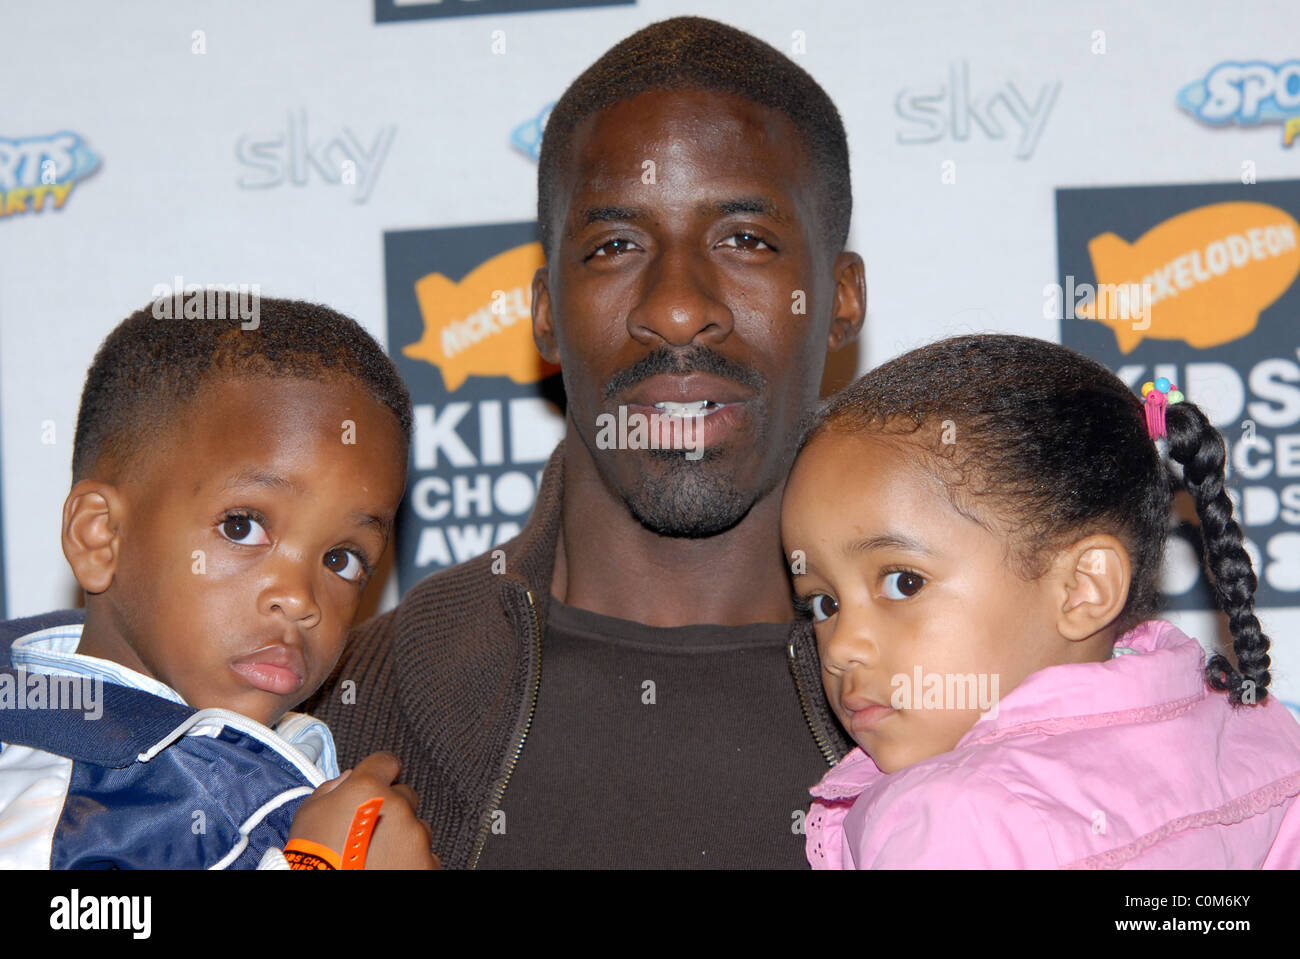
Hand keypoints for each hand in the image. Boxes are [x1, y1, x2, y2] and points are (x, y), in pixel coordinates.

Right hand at [289, 751, 438, 869]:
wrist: (320, 886)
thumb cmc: (311, 857)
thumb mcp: (309, 814)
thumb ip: (332, 788)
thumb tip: (349, 777)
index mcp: (368, 788)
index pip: (387, 762)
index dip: (380, 773)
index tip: (377, 785)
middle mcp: (398, 806)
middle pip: (404, 796)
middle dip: (391, 808)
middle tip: (370, 831)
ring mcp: (416, 836)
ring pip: (416, 827)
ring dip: (402, 836)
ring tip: (377, 855)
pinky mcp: (428, 863)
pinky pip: (425, 856)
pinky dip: (410, 861)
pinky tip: (388, 868)